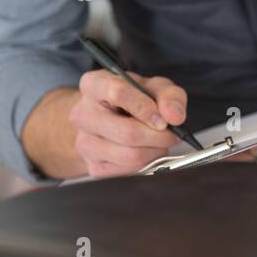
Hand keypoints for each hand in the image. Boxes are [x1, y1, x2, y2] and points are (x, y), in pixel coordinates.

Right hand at [68, 70, 189, 176]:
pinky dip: (146, 163)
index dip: (145, 108)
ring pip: (130, 156)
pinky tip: (147, 151)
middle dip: (158, 136)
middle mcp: (82, 113)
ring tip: (160, 141)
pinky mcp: (94, 166)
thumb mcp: (155, 87)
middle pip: (127, 132)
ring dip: (155, 151)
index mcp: (94, 84)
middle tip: (172, 134)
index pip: (117, 93)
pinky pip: (128, 171)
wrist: (113, 119)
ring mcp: (84, 142)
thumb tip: (175, 116)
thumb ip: (169, 96)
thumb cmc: (135, 99)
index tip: (163, 119)